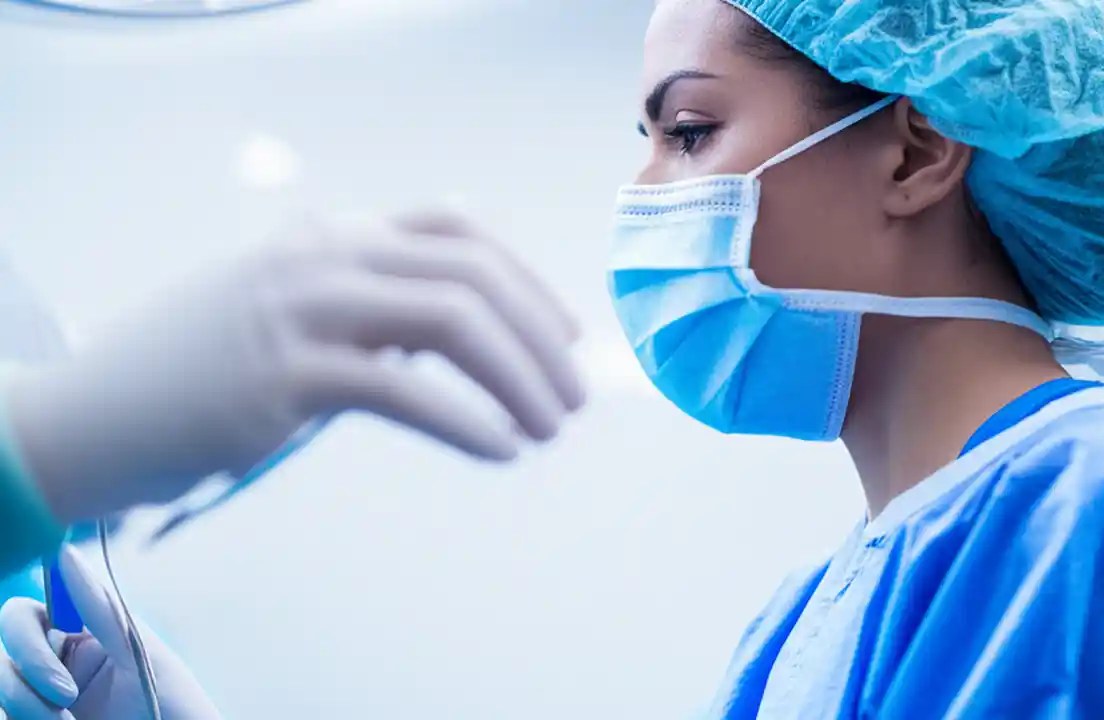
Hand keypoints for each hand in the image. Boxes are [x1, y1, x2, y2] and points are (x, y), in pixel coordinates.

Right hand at [0, 546, 218, 718]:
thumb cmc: (170, 707)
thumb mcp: (137, 657)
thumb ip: (98, 610)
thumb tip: (64, 553)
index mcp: (80, 635)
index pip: (27, 614)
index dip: (25, 626)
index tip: (61, 635)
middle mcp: (53, 662)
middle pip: (6, 646)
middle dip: (31, 665)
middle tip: (66, 695)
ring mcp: (38, 698)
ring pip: (1, 684)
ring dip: (29, 705)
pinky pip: (2, 715)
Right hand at [6, 211, 585, 522]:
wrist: (91, 414)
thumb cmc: (200, 372)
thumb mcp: (288, 313)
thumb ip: (368, 308)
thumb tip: (467, 340)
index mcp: (331, 238)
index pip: (457, 232)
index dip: (527, 282)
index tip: (566, 336)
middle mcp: (323, 256)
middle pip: (470, 274)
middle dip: (540, 336)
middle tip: (574, 396)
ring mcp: (302, 310)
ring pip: (449, 321)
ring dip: (519, 377)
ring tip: (550, 428)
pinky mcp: (283, 374)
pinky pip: (402, 389)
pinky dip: (467, 421)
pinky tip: (503, 450)